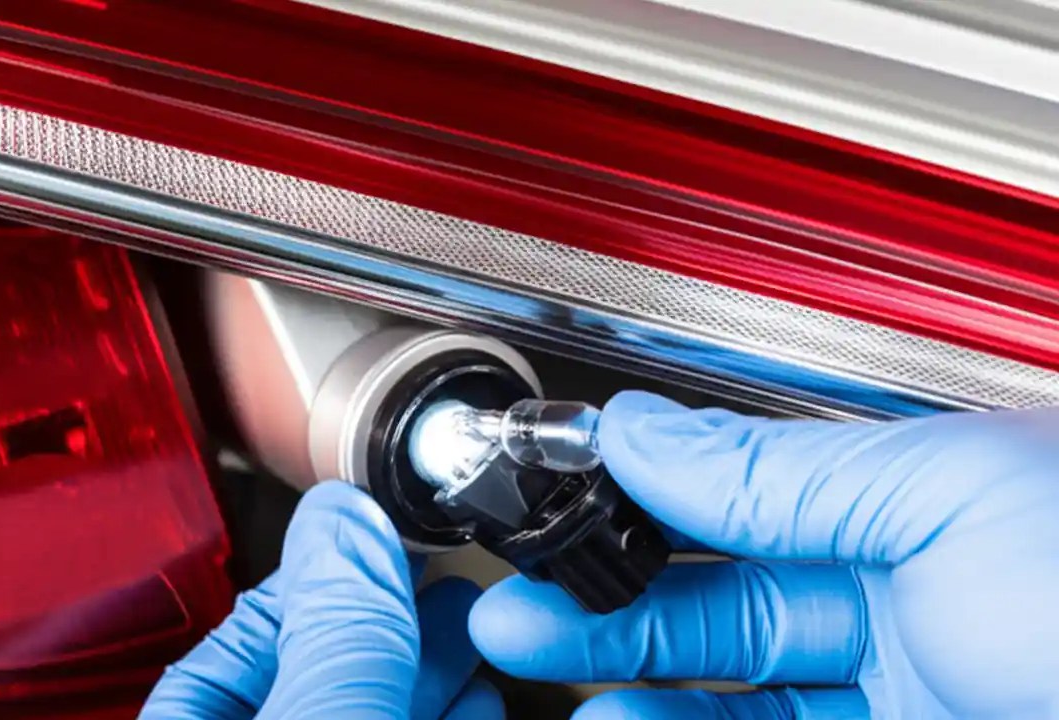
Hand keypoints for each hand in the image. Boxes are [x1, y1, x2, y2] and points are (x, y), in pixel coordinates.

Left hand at [141, 481, 501, 719]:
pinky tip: (478, 699)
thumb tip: (343, 520)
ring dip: (429, 668)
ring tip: (471, 620)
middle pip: (316, 677)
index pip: (226, 652)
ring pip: (372, 713)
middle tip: (439, 567)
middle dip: (387, 616)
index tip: (370, 538)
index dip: (308, 582)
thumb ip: (334, 635)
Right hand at [470, 391, 1058, 718]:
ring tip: (564, 686)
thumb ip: (778, 471)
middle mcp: (907, 630)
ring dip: (629, 692)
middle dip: (605, 611)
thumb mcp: (952, 499)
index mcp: (920, 532)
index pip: (742, 518)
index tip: (556, 514)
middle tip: (523, 614)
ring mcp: (900, 716)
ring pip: (725, 709)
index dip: (640, 515)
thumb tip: (644, 428)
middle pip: (716, 624)